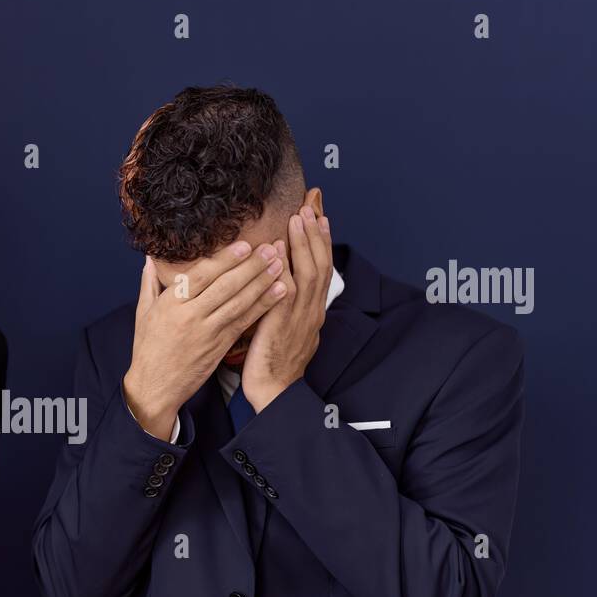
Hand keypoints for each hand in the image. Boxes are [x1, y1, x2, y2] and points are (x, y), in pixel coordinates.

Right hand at [123, 241, 288, 438]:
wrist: (154, 388)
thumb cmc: (148, 350)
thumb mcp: (143, 314)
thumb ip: (149, 284)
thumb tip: (150, 258)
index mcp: (170, 304)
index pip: (202, 275)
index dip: (225, 259)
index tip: (245, 245)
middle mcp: (189, 316)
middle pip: (225, 286)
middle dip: (250, 266)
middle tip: (270, 248)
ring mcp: (207, 332)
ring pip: (239, 302)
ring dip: (262, 282)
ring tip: (279, 264)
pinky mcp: (219, 347)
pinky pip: (244, 322)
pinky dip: (263, 306)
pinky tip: (279, 293)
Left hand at [240, 206, 332, 410]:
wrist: (274, 392)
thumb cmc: (275, 363)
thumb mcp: (287, 328)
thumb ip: (287, 304)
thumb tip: (281, 281)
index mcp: (312, 310)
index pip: (321, 266)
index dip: (321, 239)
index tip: (319, 214)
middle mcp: (311, 310)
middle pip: (321, 262)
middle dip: (317, 230)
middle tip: (312, 204)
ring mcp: (300, 316)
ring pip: (309, 272)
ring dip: (305, 242)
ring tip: (300, 217)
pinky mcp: (282, 323)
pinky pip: (286, 290)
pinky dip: (284, 267)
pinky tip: (278, 249)